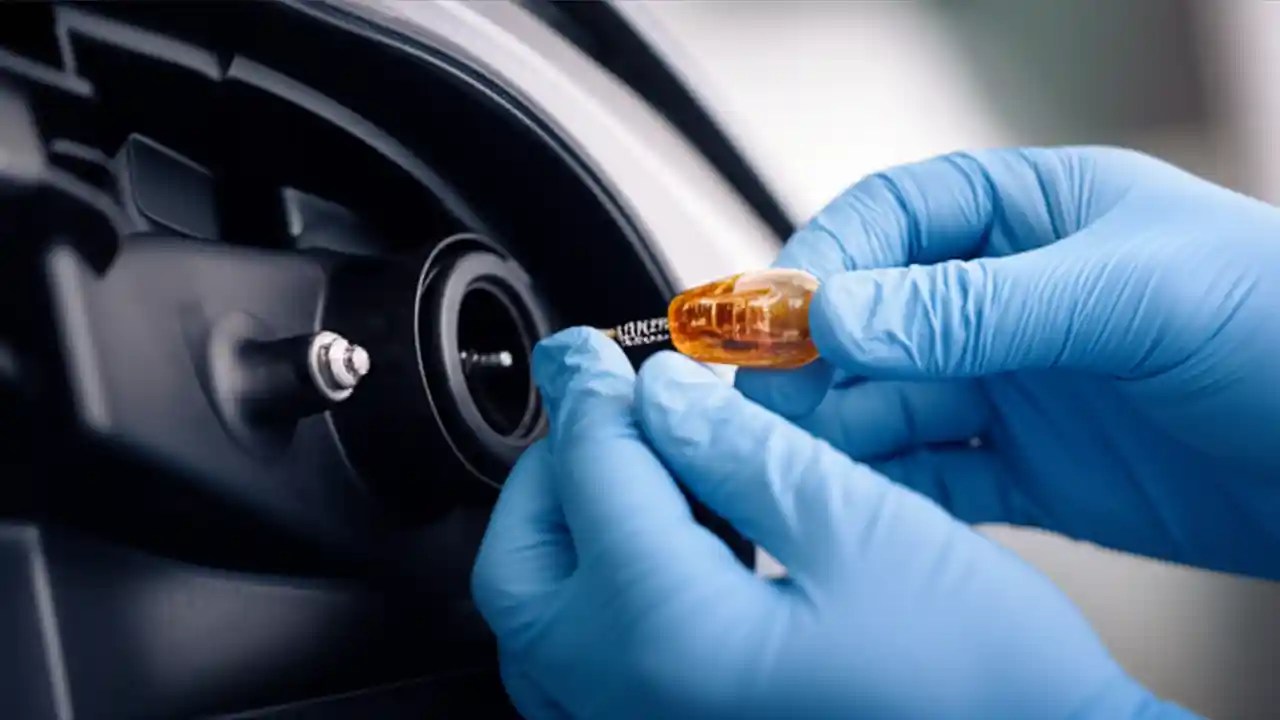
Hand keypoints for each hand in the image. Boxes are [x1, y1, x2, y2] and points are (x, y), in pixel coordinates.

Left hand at [471, 328, 1193, 718]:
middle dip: (554, 472)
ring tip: (639, 472)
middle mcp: (633, 704)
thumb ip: (740, 449)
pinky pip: (586, 673)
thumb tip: (656, 395)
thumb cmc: (987, 682)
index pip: (591, 478)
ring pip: (540, 628)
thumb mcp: (863, 526)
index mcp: (671, 635)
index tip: (588, 351)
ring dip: (567, 536)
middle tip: (604, 413)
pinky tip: (663, 557)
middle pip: (520, 567)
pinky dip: (595, 601)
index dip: (588, 394)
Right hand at [737, 147, 1279, 578]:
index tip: (774, 311)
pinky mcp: (1028, 475)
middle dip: (810, 357)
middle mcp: (1009, 303)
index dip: (826, 257)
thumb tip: (838, 313)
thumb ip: (977, 308)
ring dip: (834, 431)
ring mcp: (1015, 390)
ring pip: (889, 405)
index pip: (896, 219)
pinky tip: (855, 504)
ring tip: (788, 458)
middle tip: (757, 399)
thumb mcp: (1129, 296)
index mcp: (1034, 219)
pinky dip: (888, 492)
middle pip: (873, 319)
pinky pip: (934, 478)